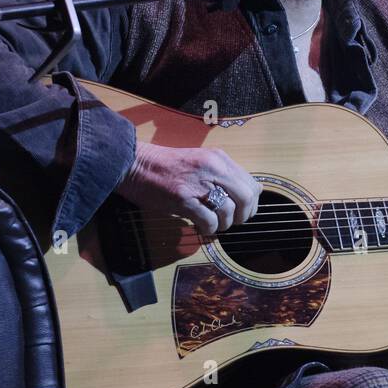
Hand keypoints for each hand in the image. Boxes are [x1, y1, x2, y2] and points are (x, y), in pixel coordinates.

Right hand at [114, 142, 260, 234]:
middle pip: (246, 198)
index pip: (252, 184)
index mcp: (219, 159)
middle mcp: (213, 169)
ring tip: (213, 224)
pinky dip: (209, 229)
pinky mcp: (184, 199)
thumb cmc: (165, 165)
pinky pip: (209, 221)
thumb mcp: (201, 162)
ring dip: (223, 224)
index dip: (252, 203)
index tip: (244, 211)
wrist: (136, 163)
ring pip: (229, 212)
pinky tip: (201, 227)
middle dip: (243, 216)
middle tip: (232, 222)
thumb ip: (221, 175)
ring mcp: (199, 184)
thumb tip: (240, 197)